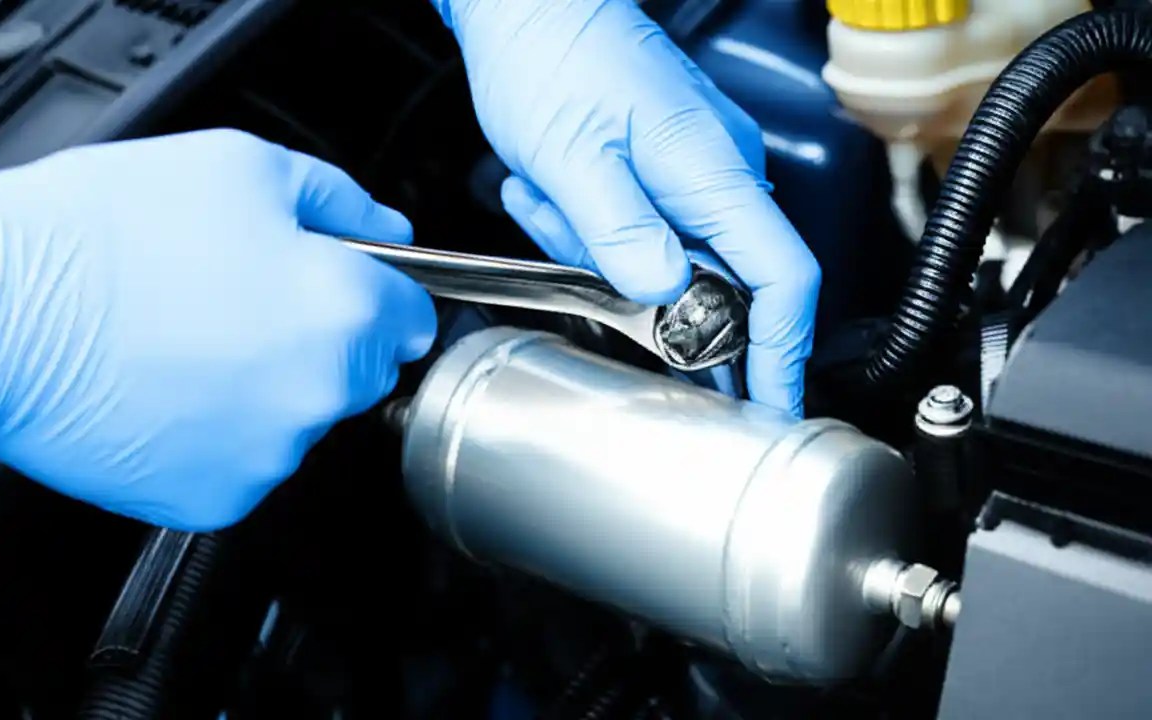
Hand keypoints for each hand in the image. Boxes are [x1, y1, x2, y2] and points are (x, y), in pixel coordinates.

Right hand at [0, 129, 435, 529]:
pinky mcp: (216, 499)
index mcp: (343, 310)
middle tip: (241, 298)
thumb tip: (386, 227)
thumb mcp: (241, 165)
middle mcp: (319, 394)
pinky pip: (244, 461)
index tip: (356, 291)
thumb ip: (339, 199)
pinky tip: (166, 385)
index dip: (383, 295)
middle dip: (320, 338)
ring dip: (264, 386)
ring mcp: (268, 455)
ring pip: (296, 417)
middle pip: (357, 371)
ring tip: (188, 337)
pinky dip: (218, 432)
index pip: (410, 317)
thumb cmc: (102, 234)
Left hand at [434, 0, 818, 415]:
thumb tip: (664, 293)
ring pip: (666, 262)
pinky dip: (593, 227)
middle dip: (634, 288)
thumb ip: (620, 233)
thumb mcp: (570, 156)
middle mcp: (721, 171)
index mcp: (714, 169)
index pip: (783, 278)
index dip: (780, 351)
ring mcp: (697, 170)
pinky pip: (644, 232)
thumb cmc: (550, 55)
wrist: (527, 7)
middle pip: (716, 282)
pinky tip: (556, 188)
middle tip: (571, 238)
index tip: (769, 404)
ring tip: (550, 193)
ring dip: (597, 249)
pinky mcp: (667, 171)